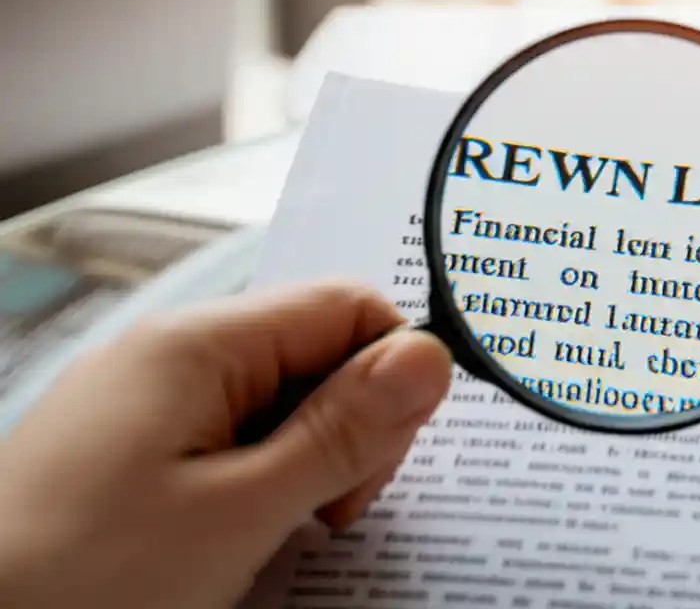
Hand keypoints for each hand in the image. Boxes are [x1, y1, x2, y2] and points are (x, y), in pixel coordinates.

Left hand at [0, 281, 450, 608]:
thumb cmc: (82, 582)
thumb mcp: (241, 511)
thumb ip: (343, 430)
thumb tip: (430, 354)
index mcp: (199, 343)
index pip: (348, 306)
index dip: (389, 375)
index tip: (377, 459)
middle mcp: (172, 352)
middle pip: (318, 353)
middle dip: (348, 430)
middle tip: (323, 513)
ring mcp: (147, 399)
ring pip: (280, 401)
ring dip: (305, 463)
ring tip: (272, 533)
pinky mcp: (132, 445)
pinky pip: (231, 436)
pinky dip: (258, 481)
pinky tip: (238, 534)